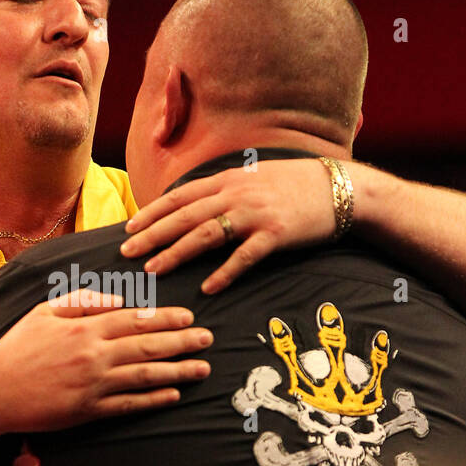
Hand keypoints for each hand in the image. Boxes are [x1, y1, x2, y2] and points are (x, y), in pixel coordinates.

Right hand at [0, 289, 212, 429]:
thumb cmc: (17, 348)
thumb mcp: (45, 312)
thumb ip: (83, 302)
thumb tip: (119, 300)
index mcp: (84, 328)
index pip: (135, 319)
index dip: (165, 319)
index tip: (189, 318)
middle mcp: (94, 354)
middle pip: (147, 346)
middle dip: (182, 342)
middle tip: (208, 340)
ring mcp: (93, 384)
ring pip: (144, 375)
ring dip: (177, 371)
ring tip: (202, 369)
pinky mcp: (88, 410)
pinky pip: (128, 404)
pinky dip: (153, 400)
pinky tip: (173, 395)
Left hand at [121, 158, 339, 292]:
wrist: (339, 188)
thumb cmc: (295, 185)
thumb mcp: (253, 178)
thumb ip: (224, 190)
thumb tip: (194, 203)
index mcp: (227, 180)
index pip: (179, 197)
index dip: (151, 213)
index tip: (129, 229)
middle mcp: (236, 194)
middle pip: (184, 216)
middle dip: (152, 235)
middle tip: (126, 253)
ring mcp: (256, 214)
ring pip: (206, 234)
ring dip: (176, 253)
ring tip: (153, 270)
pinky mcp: (276, 235)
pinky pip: (244, 257)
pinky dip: (224, 272)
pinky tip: (207, 288)